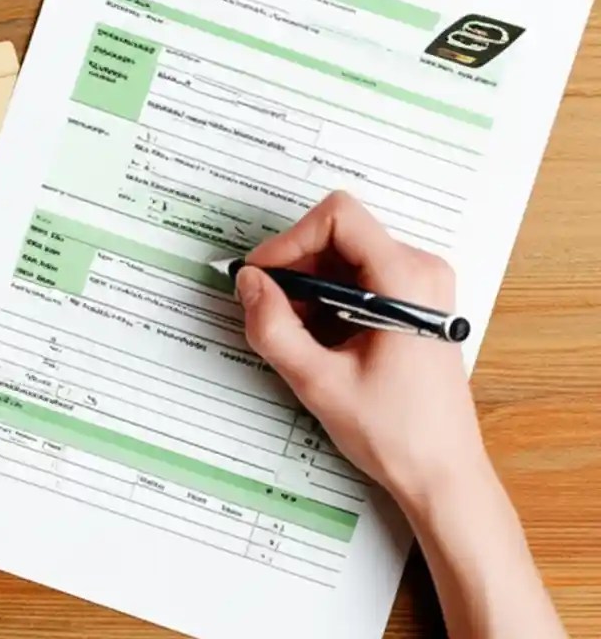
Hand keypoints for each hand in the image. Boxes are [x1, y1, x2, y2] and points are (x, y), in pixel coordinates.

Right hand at [236, 192, 486, 502]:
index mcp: (406, 280)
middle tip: (268, 311)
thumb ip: (274, 327)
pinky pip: (359, 278)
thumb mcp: (318, 382)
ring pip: (345, 256)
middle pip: (339, 234)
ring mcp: (421, 287)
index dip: (290, 241)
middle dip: (295, 267)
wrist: (442, 473)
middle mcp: (421, 271)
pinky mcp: (415, 304)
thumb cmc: (394, 433)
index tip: (262, 278)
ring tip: (295, 334)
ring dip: (309, 286)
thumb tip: (248, 283)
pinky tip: (317, 340)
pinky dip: (327, 299)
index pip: (338, 217)